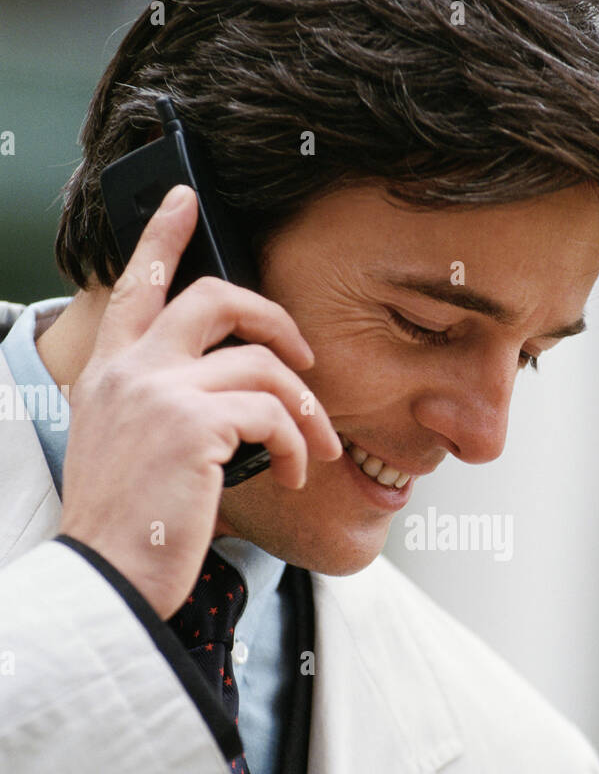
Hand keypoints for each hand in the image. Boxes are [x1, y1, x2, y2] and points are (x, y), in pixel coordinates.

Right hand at [59, 184, 341, 618]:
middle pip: (215, 296)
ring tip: (315, 448)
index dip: (163, 235)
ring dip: (305, 407)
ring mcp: (159, 392)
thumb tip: (229, 396)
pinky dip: (298, 442)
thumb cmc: (127, 523)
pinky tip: (296, 473)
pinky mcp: (193, 425)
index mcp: (109, 371)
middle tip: (305, 354)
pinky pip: (273, 411)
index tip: (187, 197)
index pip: (137, 284)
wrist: (107, 576)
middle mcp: (129, 369)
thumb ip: (158, 404)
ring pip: (262, 362)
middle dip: (276, 318)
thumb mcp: (125, 447)